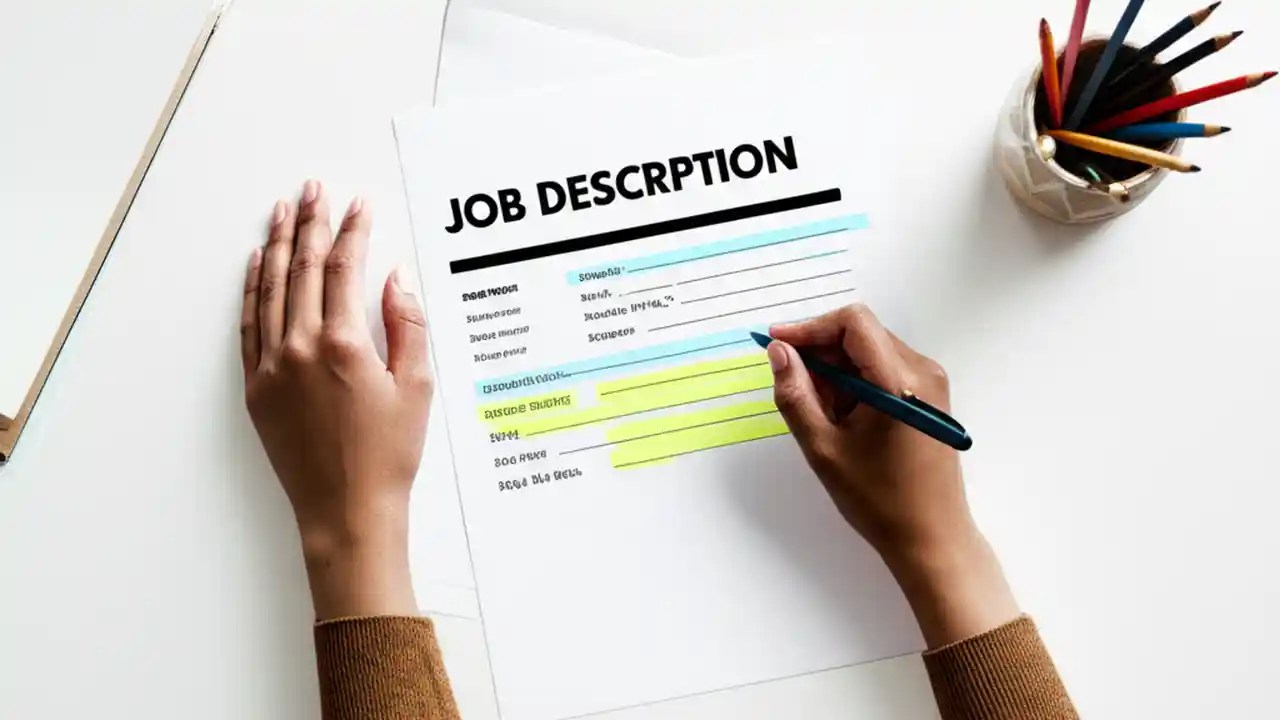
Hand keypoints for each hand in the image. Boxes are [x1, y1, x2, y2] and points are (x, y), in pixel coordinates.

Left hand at [241, 179, 431, 618]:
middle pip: (303, 268)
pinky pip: (249, 325)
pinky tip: (257, 265)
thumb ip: (406, 325)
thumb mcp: (416, 387)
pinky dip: (252, 290)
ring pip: (271, 289)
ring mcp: (273, 367)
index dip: (354, 232)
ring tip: (283, 211)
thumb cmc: (387, 456)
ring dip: (278, 245)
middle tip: (313, 190)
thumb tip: (393, 278)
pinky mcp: (257, 388)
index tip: (359, 206)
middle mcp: (300, 348)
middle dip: (310, 223)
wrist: (345, 511)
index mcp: (344, 344)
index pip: (346, 269)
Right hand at [767, 304, 1018, 646]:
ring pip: (869, 351)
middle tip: (793, 385)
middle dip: (821, 351)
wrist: (931, 537)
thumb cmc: (881, 501)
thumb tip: (780, 353)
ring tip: (822, 413)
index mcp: (900, 382)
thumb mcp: (824, 448)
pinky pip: (883, 369)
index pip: (853, 322)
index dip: (810, 327)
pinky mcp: (929, 397)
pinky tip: (843, 417)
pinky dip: (855, 382)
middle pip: (861, 333)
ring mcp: (930, 383)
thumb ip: (796, 395)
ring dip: (837, 370)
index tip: (778, 343)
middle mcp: (923, 372)